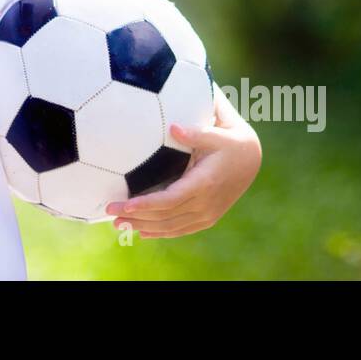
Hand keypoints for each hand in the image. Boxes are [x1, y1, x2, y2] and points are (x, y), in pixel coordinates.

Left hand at [105, 85, 260, 237]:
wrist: (252, 160)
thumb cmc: (230, 142)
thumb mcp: (217, 134)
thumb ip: (196, 133)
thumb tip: (173, 127)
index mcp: (204, 184)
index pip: (170, 200)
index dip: (146, 204)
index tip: (124, 204)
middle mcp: (205, 205)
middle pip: (165, 216)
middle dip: (136, 217)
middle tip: (109, 212)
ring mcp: (207, 214)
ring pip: (170, 227)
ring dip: (143, 227)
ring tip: (118, 224)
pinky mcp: (207, 218)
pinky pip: (181, 230)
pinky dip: (160, 233)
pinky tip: (142, 232)